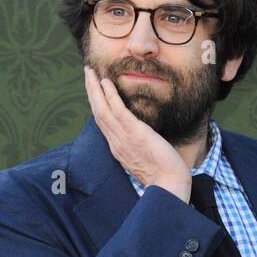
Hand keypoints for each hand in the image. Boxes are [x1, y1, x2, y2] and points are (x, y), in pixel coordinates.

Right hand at [83, 64, 191, 200]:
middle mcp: (116, 142)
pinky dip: (110, 95)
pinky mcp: (134, 133)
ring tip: (90, 71)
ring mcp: (123, 138)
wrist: (169, 185)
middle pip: (98, 112)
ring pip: (102, 109)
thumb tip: (140, 136)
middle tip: (87, 72)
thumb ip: (137, 146)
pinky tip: (106, 82)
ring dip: (95, 88)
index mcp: (118, 148)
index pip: (103, 122)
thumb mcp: (144, 157)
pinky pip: (118, 111)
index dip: (96, 104)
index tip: (94, 89)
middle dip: (91, 91)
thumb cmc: (162, 174)